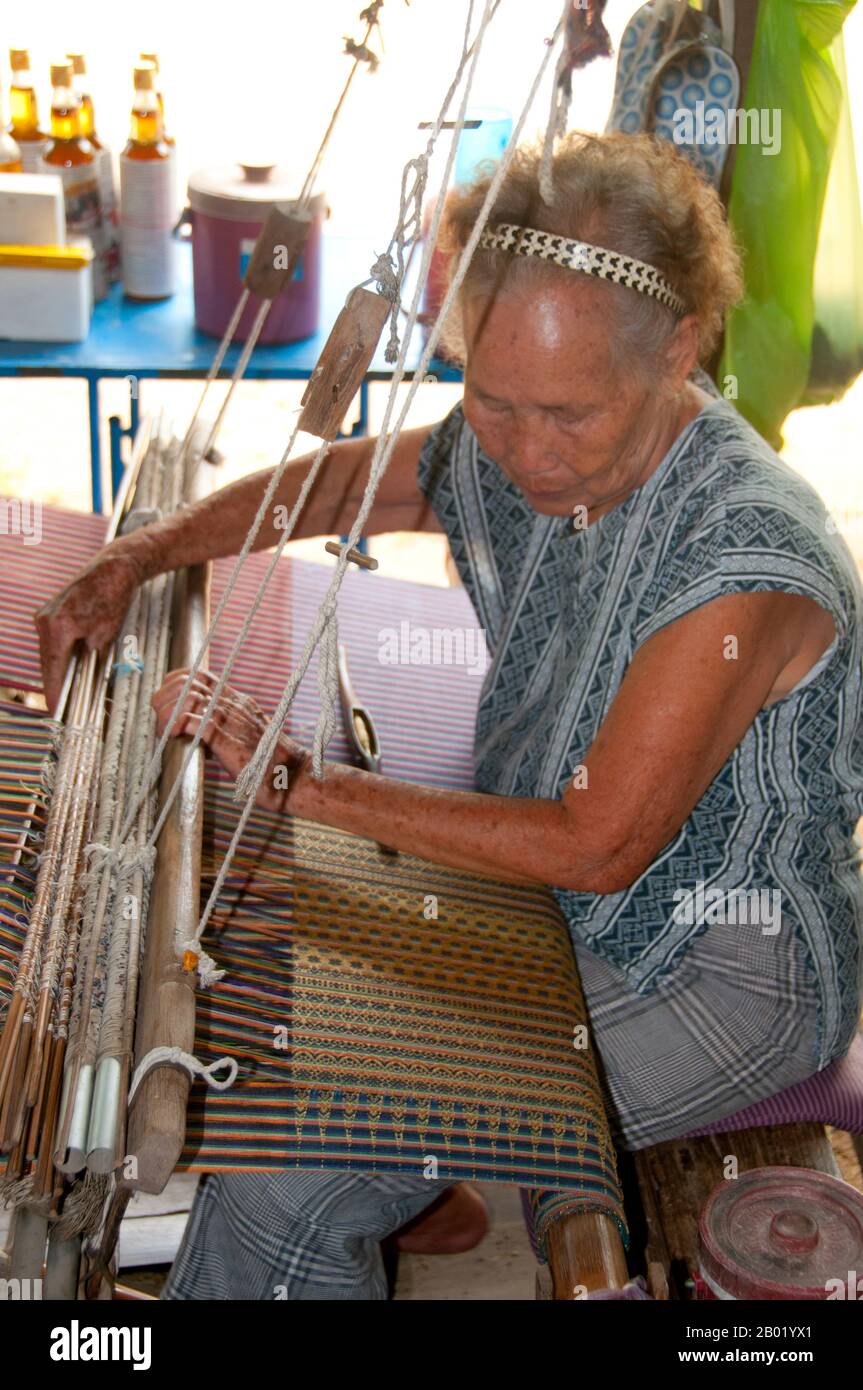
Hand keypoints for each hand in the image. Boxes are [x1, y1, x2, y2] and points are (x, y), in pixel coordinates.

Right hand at [35, 545, 144, 714]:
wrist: (113, 568)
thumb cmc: (113, 598)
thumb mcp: (105, 636)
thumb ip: (90, 661)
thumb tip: (84, 684)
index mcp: (57, 628)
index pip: (53, 671)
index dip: (56, 694)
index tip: (57, 711)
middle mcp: (44, 621)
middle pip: (48, 664)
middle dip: (56, 685)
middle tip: (63, 707)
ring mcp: (43, 615)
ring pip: (48, 653)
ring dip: (57, 670)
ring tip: (66, 691)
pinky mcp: (48, 612)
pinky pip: (51, 641)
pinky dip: (59, 655)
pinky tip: (68, 667)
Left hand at [151, 668, 308, 812]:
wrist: (295, 777)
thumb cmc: (273, 764)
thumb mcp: (248, 737)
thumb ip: (225, 729)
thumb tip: (197, 733)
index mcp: (238, 701)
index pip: (201, 675)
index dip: (176, 681)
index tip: (165, 699)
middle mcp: (233, 705)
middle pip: (188, 682)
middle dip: (164, 696)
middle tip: (158, 717)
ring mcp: (231, 720)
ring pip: (187, 698)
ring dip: (166, 712)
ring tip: (162, 730)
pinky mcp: (228, 740)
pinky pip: (193, 722)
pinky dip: (175, 725)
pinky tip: (170, 737)